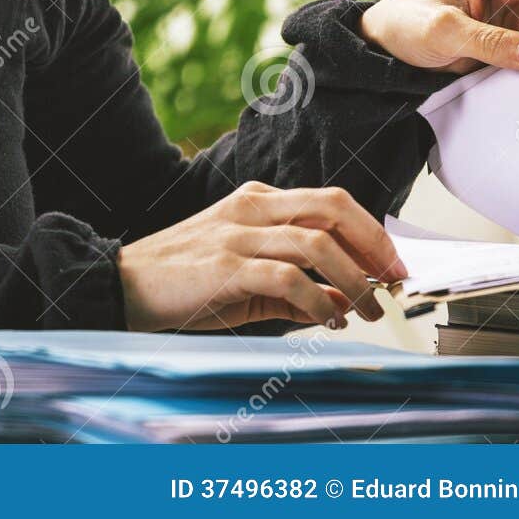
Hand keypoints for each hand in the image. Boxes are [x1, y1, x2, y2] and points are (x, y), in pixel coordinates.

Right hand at [118, 181, 405, 330]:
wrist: (125, 285)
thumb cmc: (183, 280)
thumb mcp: (245, 273)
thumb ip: (295, 282)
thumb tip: (348, 300)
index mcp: (256, 200)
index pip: (331, 202)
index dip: (372, 232)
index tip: (394, 265)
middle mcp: (251, 207)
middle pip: (334, 208)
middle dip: (375, 245)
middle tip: (394, 280)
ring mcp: (238, 234)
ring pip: (319, 243)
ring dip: (355, 281)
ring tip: (368, 310)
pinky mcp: (227, 266)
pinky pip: (290, 278)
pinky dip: (320, 302)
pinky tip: (329, 319)